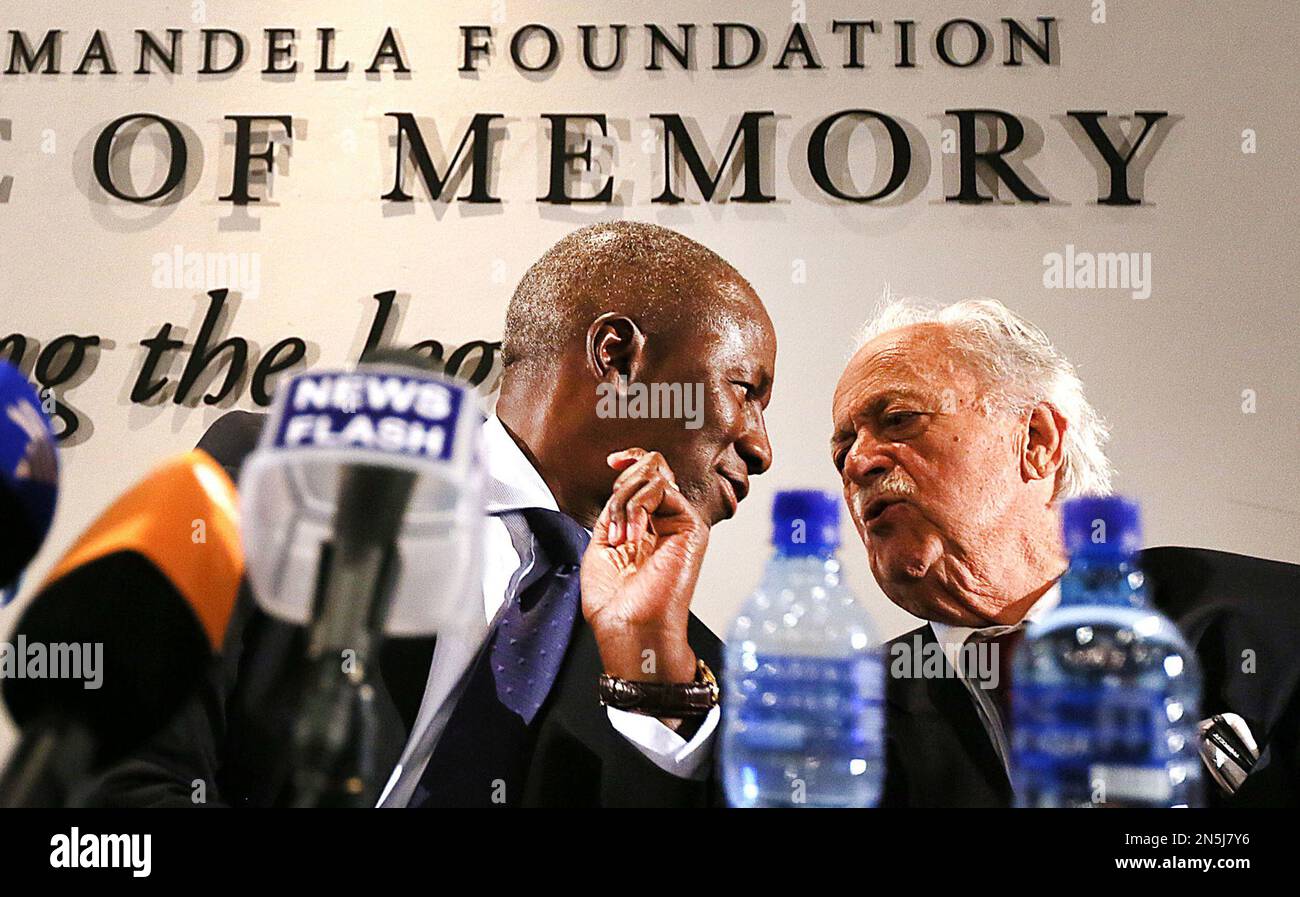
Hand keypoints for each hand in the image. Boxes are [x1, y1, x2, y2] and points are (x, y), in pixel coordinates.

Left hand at [581, 448, 708, 685]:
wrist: (631, 627)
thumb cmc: (616, 601)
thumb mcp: (602, 542)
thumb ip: (615, 509)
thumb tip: (622, 479)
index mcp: (648, 524)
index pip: (648, 475)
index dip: (631, 459)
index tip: (612, 461)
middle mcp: (666, 520)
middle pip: (652, 467)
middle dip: (622, 486)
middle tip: (614, 526)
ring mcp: (680, 522)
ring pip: (654, 474)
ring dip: (625, 501)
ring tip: (621, 537)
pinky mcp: (690, 526)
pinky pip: (662, 489)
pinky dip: (636, 506)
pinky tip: (632, 535)